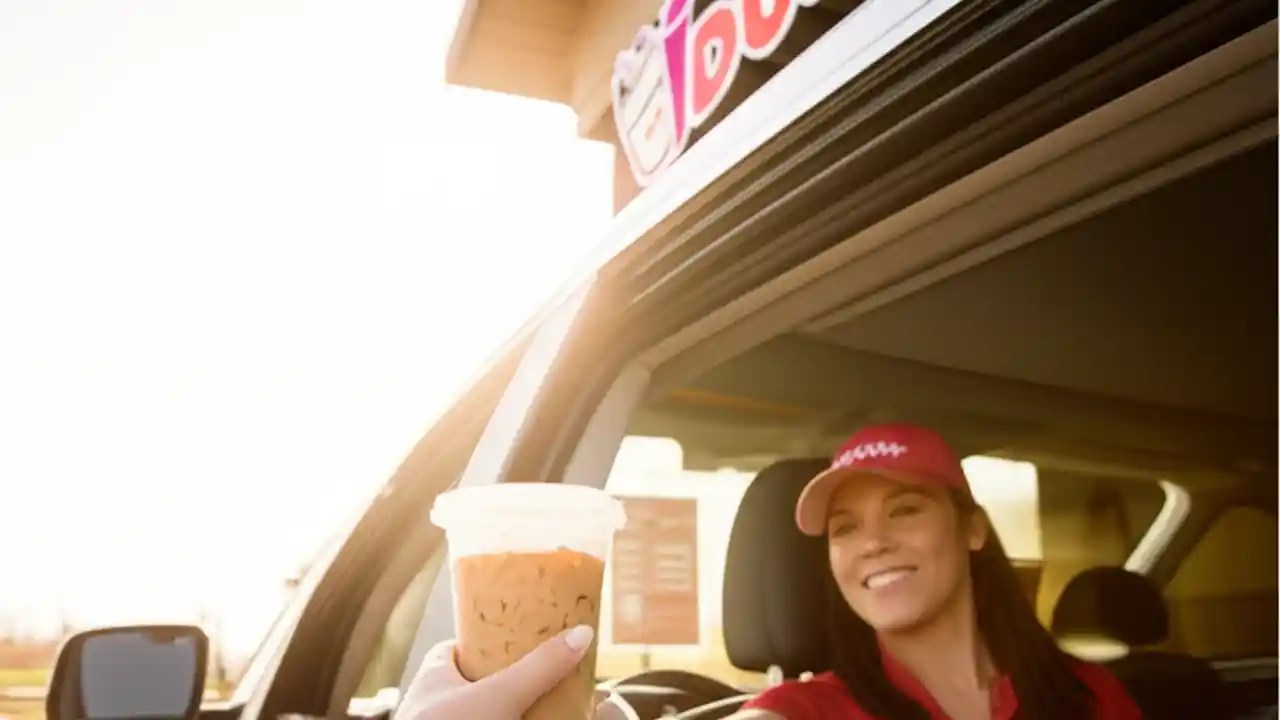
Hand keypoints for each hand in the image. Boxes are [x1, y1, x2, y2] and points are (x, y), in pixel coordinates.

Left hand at [396, 625, 630, 719]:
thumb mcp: (498, 696)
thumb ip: (538, 668)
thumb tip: (581, 634)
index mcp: (433, 677)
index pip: (455, 649)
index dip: (484, 641)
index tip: (516, 638)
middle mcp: (434, 704)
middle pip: (476, 684)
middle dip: (507, 681)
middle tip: (543, 675)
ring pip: (485, 713)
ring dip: (512, 711)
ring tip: (547, 706)